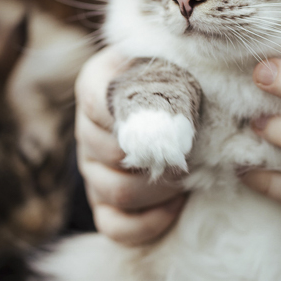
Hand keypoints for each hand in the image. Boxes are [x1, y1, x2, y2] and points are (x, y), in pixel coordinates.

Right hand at [75, 47, 186, 245]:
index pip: (96, 101)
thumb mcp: (169, 56)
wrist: (170, 104)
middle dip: (157, 155)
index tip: (170, 111)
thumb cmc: (173, 75)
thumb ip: (169, 55)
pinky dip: (148, 222)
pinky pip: (114, 226)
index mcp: (95, 86)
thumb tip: (194, 54)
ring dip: (160, 188)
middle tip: (192, 149)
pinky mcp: (103, 203)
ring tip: (189, 175)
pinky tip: (175, 205)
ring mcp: (91, 170)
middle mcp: (85, 129)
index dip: (132, 112)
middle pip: (108, 153)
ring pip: (115, 190)